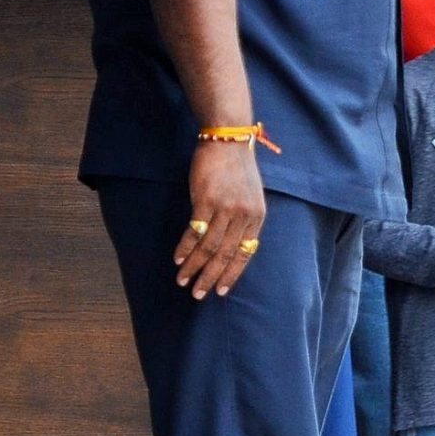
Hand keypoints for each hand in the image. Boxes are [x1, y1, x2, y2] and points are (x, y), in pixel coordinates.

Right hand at [175, 140, 264, 299]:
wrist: (228, 141)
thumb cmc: (238, 169)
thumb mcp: (250, 196)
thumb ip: (243, 220)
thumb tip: (230, 247)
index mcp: (257, 217)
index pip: (245, 253)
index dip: (232, 274)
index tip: (220, 291)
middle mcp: (243, 216)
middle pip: (225, 254)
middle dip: (210, 277)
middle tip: (198, 294)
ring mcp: (225, 209)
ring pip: (209, 246)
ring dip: (194, 266)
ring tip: (183, 280)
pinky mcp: (206, 200)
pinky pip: (195, 231)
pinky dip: (185, 247)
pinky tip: (178, 258)